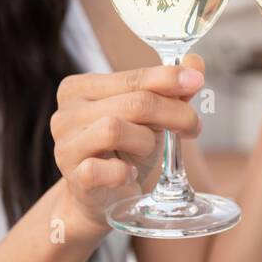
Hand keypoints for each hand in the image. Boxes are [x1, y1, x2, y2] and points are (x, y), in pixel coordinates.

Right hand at [51, 56, 205, 230]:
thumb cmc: (125, 150)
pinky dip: (122, 172)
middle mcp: (66, 114)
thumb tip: (195, 63)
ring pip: (115, 129)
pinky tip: (130, 173)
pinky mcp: (73, 178)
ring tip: (151, 149)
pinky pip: (100, 169)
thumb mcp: (149, 116)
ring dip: (146, 141)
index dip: (168, 79)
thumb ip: (170, 88)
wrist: (103, 198)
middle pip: (133, 102)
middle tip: (193, 126)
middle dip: (173, 113)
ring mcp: (65, 146)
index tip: (196, 82)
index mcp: (79, 88)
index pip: (132, 77)